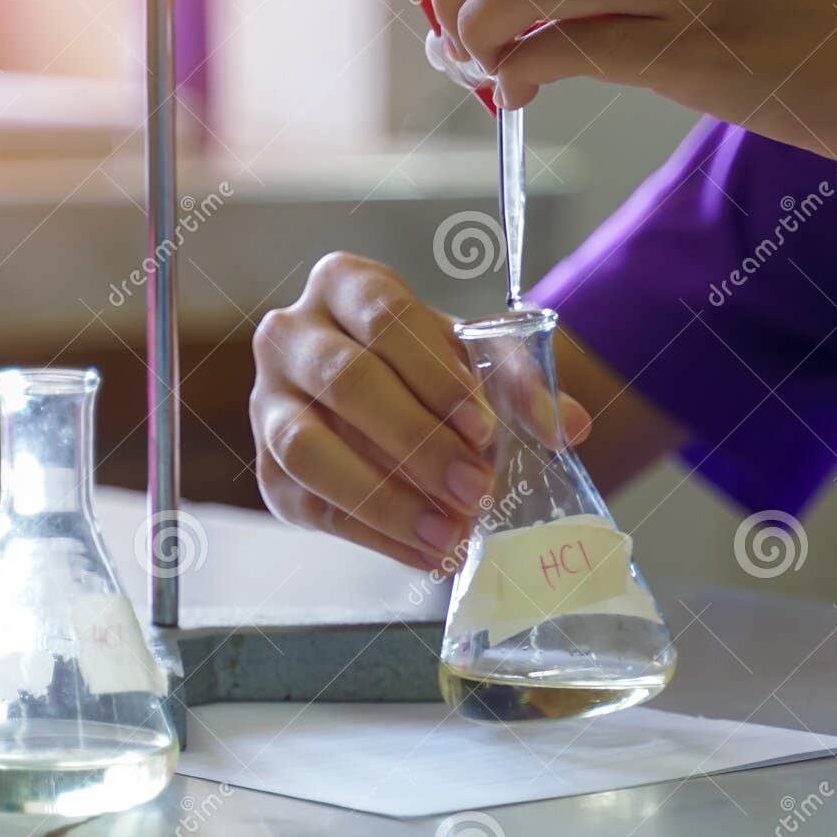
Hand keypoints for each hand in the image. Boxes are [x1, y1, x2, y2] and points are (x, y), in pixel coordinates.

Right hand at [250, 253, 591, 568]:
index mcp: (343, 284)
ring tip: (450, 534)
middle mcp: (289, 336)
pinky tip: (426, 552)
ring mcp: (267, 404)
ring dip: (385, 498)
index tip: (485, 429)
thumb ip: (520, 384)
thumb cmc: (423, 369)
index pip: (386, 319)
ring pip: (309, 449)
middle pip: (346, 382)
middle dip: (418, 442)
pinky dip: (375, 535)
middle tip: (477, 491)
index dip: (437, 376)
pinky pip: (313, 506)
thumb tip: (569, 426)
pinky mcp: (268, 471)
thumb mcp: (472, 359)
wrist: (373, 402)